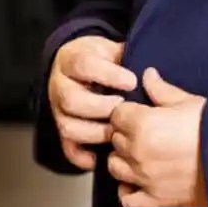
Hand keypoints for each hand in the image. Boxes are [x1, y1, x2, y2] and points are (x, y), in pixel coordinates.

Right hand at [49, 35, 138, 170]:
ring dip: (96, 133)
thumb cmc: (101, 59)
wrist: (79, 67)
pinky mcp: (62, 131)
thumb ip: (126, 57)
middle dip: (102, 107)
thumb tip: (148, 74)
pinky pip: (68, 148)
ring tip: (118, 131)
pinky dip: (84, 156)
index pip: (83, 65)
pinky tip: (103, 156)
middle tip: (124, 108)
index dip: (108, 75)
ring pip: (68, 127)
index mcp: (71, 60)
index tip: (132, 81)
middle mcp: (59, 86)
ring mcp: (59, 111)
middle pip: (71, 100)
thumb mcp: (111, 49)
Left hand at [108, 68, 207, 206]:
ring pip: (115, 167)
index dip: (128, 111)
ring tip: (140, 154)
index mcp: (142, 124)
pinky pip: (127, 200)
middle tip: (146, 131)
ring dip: (124, 160)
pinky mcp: (156, 199)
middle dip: (127, 134)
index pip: (117, 114)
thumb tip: (147, 74)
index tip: (140, 112)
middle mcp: (137, 152)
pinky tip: (138, 182)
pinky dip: (128, 191)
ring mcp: (144, 178)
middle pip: (115, 139)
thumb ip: (161, 90)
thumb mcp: (188, 102)